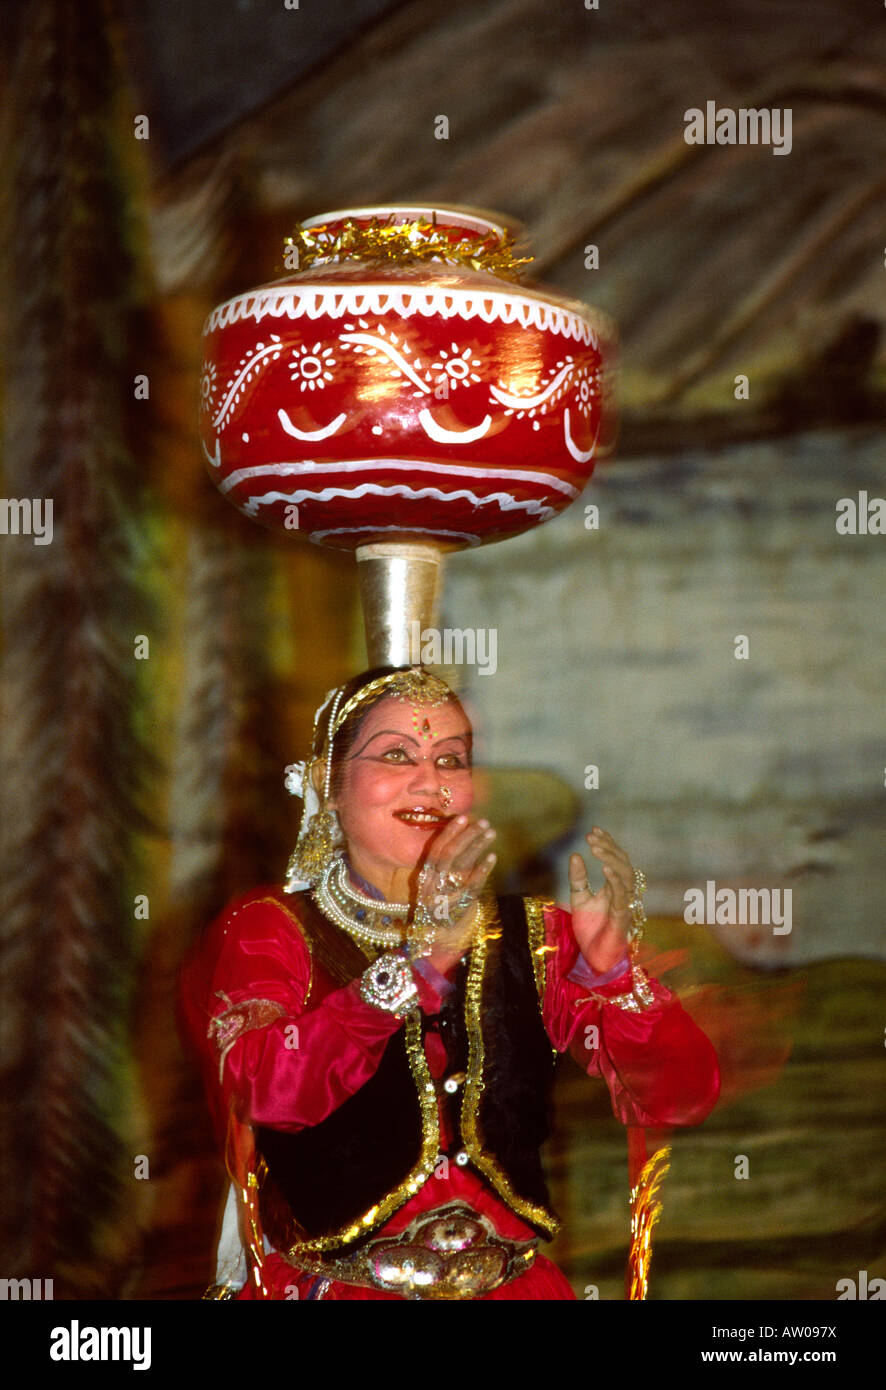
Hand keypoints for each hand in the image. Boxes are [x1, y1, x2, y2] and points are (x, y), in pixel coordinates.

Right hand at [411, 814, 496, 973]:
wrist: (430, 945)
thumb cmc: (434, 912)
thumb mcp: (432, 889)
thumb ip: (442, 868)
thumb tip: (459, 841)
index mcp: (424, 879)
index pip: (435, 851)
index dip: (449, 833)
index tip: (462, 817)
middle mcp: (432, 886)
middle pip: (449, 855)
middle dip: (467, 836)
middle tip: (483, 822)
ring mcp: (445, 898)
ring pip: (461, 867)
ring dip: (477, 847)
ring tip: (491, 833)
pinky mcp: (459, 909)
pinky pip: (472, 887)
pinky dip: (482, 870)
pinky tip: (492, 857)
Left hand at [568, 827, 638, 973]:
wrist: (594, 957)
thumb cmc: (590, 929)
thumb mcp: (579, 898)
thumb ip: (578, 878)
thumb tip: (574, 855)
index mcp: (614, 886)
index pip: (615, 859)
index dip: (608, 844)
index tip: (594, 830)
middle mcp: (623, 892)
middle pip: (623, 863)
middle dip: (608, 847)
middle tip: (591, 836)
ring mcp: (625, 903)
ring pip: (626, 875)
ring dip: (611, 859)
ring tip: (595, 848)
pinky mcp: (622, 916)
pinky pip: (622, 894)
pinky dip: (615, 879)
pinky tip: (604, 867)